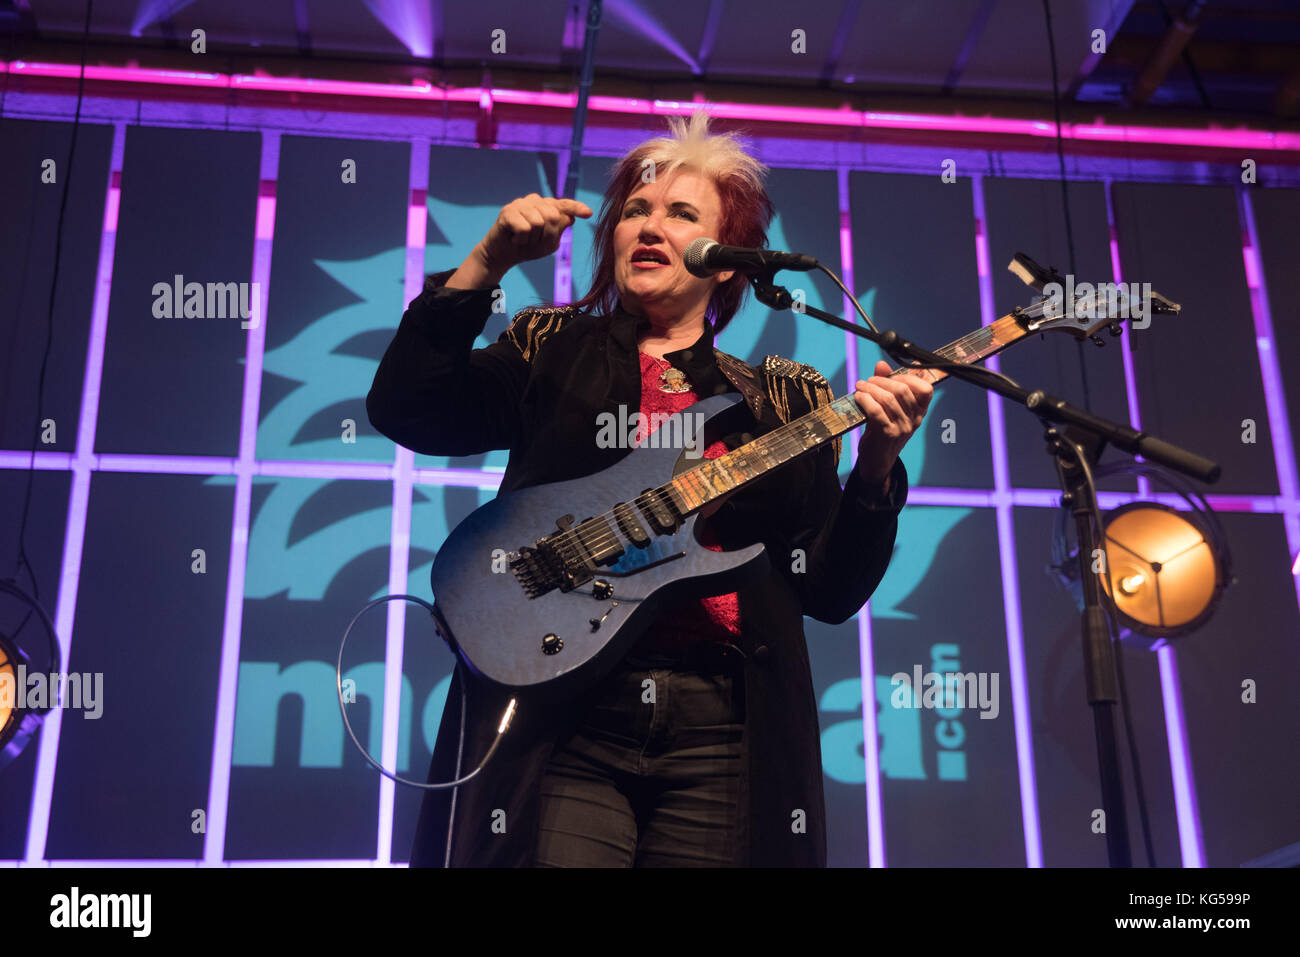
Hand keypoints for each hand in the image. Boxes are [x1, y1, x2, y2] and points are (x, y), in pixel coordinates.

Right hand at [476, 194, 592, 277]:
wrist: (503, 255)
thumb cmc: (527, 247)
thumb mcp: (549, 244)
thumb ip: (559, 231)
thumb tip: (568, 218)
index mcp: (548, 207)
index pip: (565, 205)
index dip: (576, 208)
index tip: (588, 213)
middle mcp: (536, 201)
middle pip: (554, 217)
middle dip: (546, 235)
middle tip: (533, 241)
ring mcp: (521, 203)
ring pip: (539, 222)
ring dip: (532, 239)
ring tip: (523, 239)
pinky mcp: (508, 211)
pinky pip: (525, 228)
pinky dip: (521, 240)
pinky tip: (515, 238)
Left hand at [852, 360, 933, 483]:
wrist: (878, 461)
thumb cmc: (883, 431)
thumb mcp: (889, 408)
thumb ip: (887, 385)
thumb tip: (882, 364)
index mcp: (919, 412)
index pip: (926, 389)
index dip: (909, 377)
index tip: (892, 375)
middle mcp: (914, 420)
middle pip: (902, 390)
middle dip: (882, 380)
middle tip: (868, 381)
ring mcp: (902, 428)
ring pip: (887, 398)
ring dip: (870, 388)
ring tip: (860, 387)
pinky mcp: (886, 434)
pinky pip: (876, 410)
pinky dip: (865, 400)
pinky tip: (858, 397)